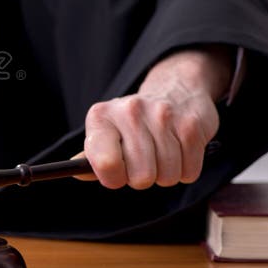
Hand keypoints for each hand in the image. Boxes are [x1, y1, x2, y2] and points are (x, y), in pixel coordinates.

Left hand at [74, 46, 232, 189]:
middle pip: (141, 177)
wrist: (174, 90)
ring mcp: (162, 116)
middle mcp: (130, 112)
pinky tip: (178, 151)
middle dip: (142, 178)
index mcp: (101, 116)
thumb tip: (76, 173)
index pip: (105, 163)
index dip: (112, 178)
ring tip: (160, 155)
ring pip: (167, 176)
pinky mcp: (191, 125)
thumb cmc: (131, 122)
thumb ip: (91, 156)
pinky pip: (190, 172)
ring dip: (165, 175)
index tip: (116, 174)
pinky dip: (185, 170)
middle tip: (142, 163)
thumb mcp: (106, 131)